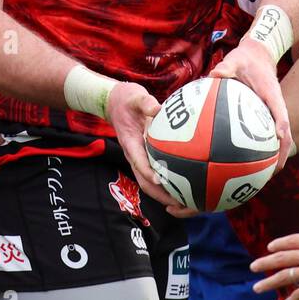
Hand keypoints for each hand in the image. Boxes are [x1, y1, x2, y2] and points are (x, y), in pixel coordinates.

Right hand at [104, 81, 175, 207]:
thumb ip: (146, 103)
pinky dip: (166, 186)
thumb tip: (157, 109)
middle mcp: (134, 155)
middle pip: (145, 182)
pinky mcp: (144, 158)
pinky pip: (154, 176)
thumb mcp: (135, 96)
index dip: (149, 173)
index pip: (139, 162)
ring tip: (184, 203)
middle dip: (161, 195)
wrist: (114, 102)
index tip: (162, 180)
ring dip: (164, 195)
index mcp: (131, 143)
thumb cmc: (126, 100)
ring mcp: (138, 159)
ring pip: (149, 183)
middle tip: (180, 203)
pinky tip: (183, 189)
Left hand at [209, 38, 293, 169]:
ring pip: (277, 141)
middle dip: (282, 154)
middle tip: (273, 172)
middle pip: (285, 135)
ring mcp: (272, 115)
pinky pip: (263, 138)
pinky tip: (242, 167)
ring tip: (261, 179)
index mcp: (272, 94)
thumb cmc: (246, 58)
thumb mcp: (236, 58)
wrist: (259, 55)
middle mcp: (276, 108)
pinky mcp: (265, 119)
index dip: (281, 124)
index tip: (280, 138)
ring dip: (273, 159)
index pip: (280, 111)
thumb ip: (227, 66)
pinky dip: (259, 153)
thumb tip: (214, 74)